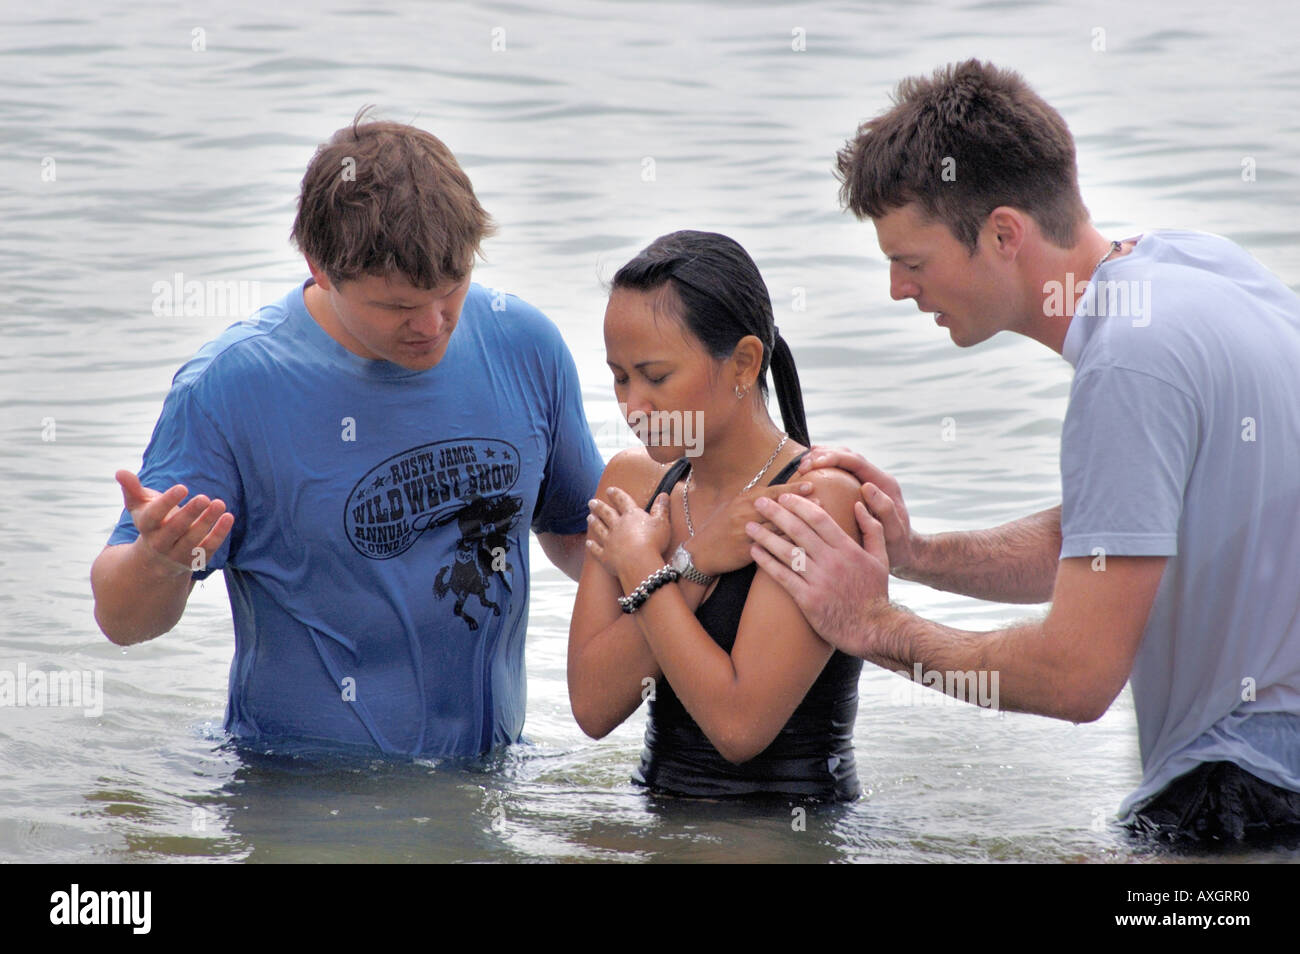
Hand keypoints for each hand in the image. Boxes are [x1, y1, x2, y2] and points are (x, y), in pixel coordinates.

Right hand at [116, 470, 233, 576]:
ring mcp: (178, 554)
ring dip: (207, 522)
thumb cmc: (151, 523)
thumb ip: (132, 489)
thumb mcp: (139, 506)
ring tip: (219, 503)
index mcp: (147, 528)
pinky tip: (228, 517)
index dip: (167, 502)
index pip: (154, 516)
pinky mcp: (195, 560)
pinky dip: (219, 534)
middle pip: (175, 529)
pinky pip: (208, 548)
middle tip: (204, 497)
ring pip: (193, 540)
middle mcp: (160, 543)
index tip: (182, 487)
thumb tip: (120, 471)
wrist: (156, 559)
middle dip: (189, 513)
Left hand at [586, 486, 671, 578]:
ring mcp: (609, 541)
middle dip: (599, 507)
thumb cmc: (654, 542)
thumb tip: (663, 495)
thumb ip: (661, 509)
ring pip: (599, 528)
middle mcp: (617, 526)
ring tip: (589, 517)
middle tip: (592, 502)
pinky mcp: (605, 556)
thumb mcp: (662, 523)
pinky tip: (588, 543)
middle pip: (606, 513)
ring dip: (594, 522)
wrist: (639, 562)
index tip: (610, 490)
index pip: (622, 501)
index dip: (616, 495)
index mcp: (631, 516)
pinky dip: (592, 546)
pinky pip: (596, 549)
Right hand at [686, 480, 816, 576]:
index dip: (792, 489)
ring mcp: (746, 531)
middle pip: (779, 507)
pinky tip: (804, 544)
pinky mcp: (748, 549)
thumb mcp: (733, 507)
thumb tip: (778, 491)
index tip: (810, 486)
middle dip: (801, 504)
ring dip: (800, 523)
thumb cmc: (720, 528)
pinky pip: (773, 545)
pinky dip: (789, 543)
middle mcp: (745, 513)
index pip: (773, 492)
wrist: (701, 552)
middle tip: (821, 501)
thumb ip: (754, 499)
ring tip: (818, 522)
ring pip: (778, 526)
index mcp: (744, 500)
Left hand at [746, 493, 889, 656]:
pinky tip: (755, 552)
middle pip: (799, 531)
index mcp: (848, 549)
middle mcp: (832, 562)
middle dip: (776, 514)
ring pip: (787, 552)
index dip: (799, 505)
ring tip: (749, 526)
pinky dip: (767, 563)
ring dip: (765, 537)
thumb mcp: (881, 558)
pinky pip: (783, 577)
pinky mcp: (808, 599)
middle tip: (759, 503)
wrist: (872, 629)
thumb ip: (872, 529)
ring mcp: (819, 581)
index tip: (784, 497)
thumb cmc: (875, 592)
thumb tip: (859, 503)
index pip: (819, 519)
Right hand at [798, 446, 921, 576]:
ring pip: (840, 460)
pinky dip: (821, 470)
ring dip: (820, 459)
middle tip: (801, 466)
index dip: (834, 458)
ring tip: (799, 468)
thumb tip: (867, 487)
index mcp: (884, 483)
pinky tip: (805, 477)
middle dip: (822, 455)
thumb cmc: (898, 545)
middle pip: (846, 455)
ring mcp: (865, 481)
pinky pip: (837, 473)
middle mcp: (875, 477)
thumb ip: (885, 509)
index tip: (814, 463)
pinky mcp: (856, 489)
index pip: (856, 461)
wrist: (903, 550)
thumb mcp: (894, 531)